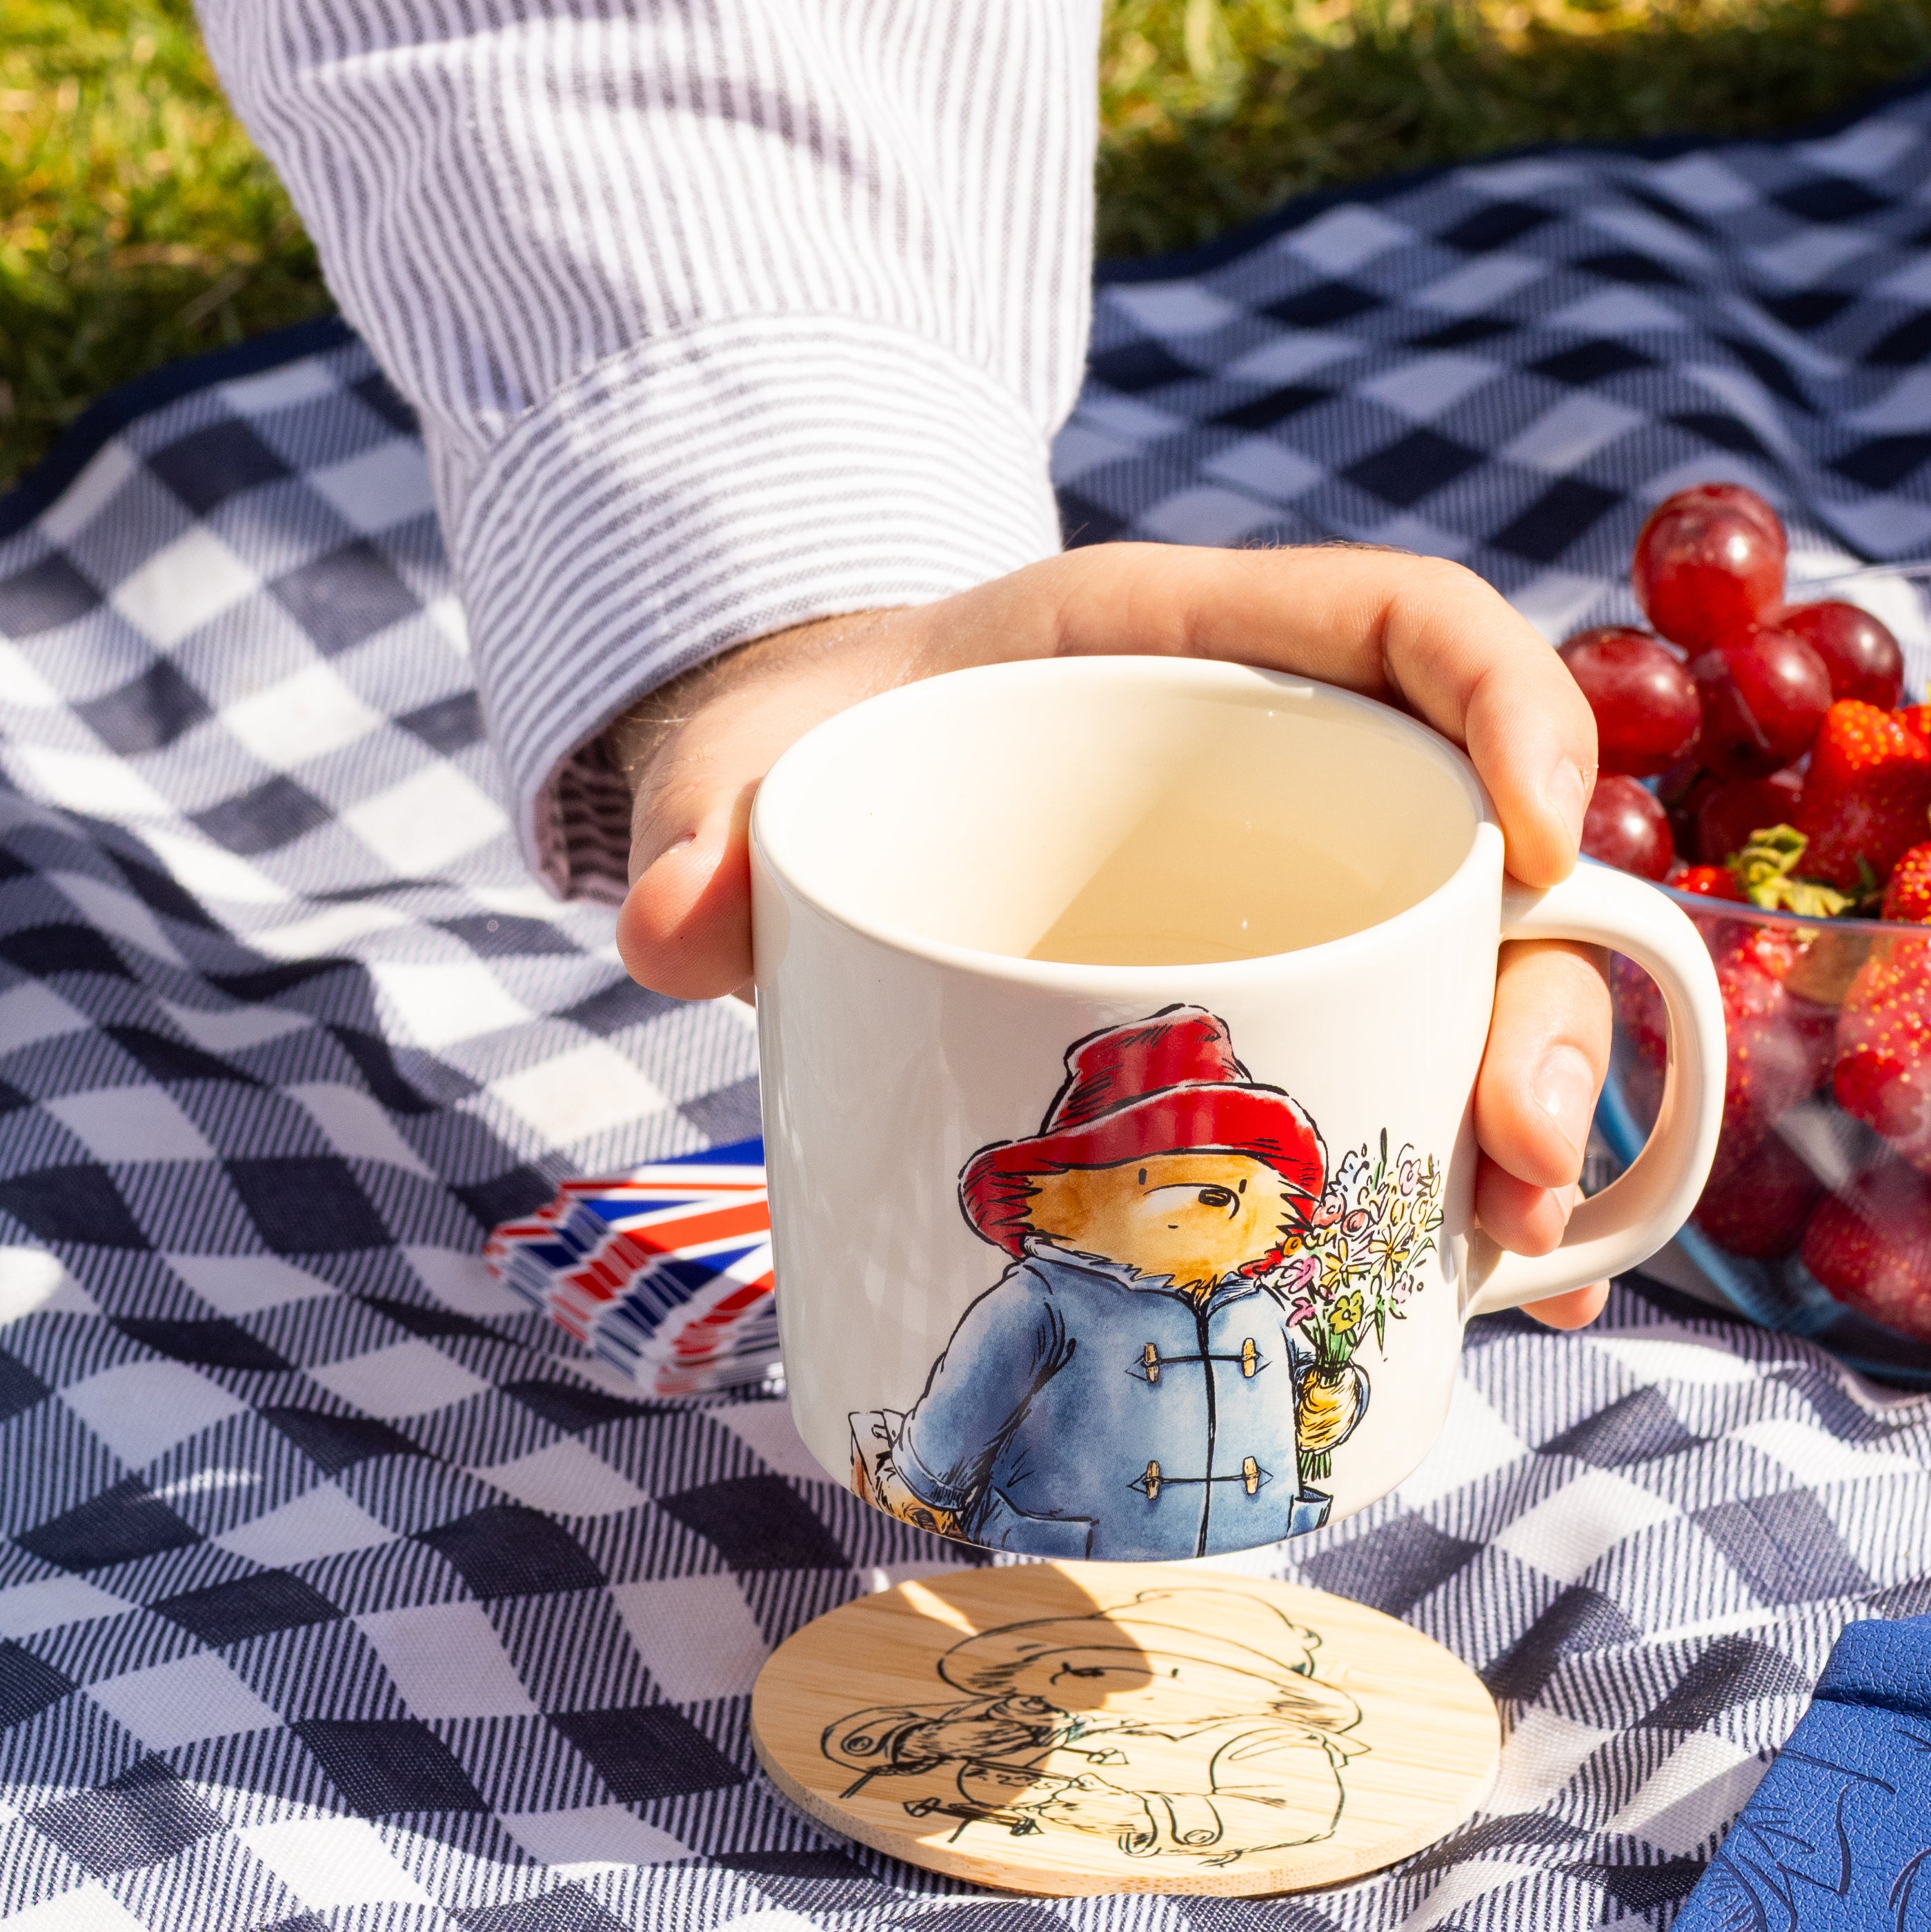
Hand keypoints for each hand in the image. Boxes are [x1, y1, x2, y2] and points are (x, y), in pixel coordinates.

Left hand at [610, 544, 1611, 1328]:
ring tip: (1506, 1251)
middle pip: (1471, 859)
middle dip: (1543, 999)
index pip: (1399, 627)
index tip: (1538, 834)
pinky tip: (1479, 1286)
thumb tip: (674, 927)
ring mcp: (1279, 908)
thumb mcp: (744, 770)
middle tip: (1513, 1148)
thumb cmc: (812, 763)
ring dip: (1523, 1119)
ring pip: (1465, 989)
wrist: (813, 816)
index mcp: (1174, 656)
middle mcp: (1269, 783)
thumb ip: (699, 823)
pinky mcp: (1258, 1018)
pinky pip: (1391, 1079)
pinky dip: (1443, 1176)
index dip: (1508, 703)